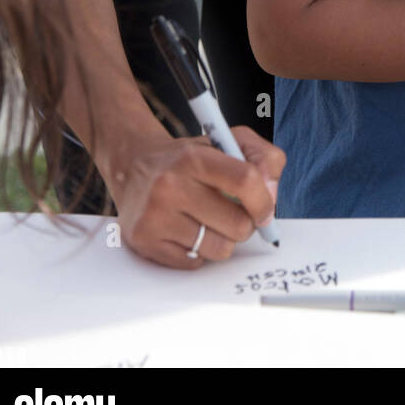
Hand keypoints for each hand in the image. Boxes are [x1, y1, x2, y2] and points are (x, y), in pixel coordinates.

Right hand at [106, 126, 285, 269]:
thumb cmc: (188, 158)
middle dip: (245, 224)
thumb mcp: (227, 141)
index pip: (245, 180)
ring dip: (223, 240)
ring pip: (219, 249)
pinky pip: (195, 263)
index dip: (264, 200)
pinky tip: (188, 230)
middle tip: (235, 214)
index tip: (265, 210)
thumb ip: (263, 158)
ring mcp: (155, 217)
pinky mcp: (144, 242)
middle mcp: (170, 186)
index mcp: (194, 157)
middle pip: (237, 224)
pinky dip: (200, 251)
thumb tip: (271, 194)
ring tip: (209, 221)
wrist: (133, 167)